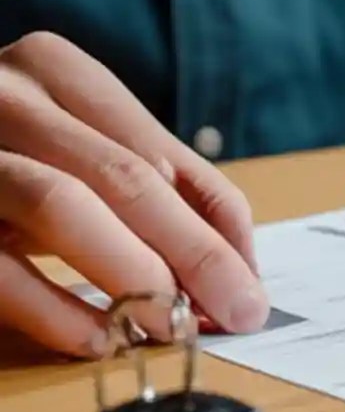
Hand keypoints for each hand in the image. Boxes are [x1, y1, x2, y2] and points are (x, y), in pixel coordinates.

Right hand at [0, 32, 267, 356]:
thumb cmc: (0, 160)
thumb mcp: (74, 154)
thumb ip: (153, 192)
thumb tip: (237, 273)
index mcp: (59, 73)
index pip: (169, 156)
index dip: (221, 231)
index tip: (251, 290)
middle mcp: (7, 94)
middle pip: (126, 177)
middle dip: (195, 255)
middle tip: (240, 314)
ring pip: (59, 202)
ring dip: (129, 272)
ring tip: (173, 325)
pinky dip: (51, 305)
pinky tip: (98, 338)